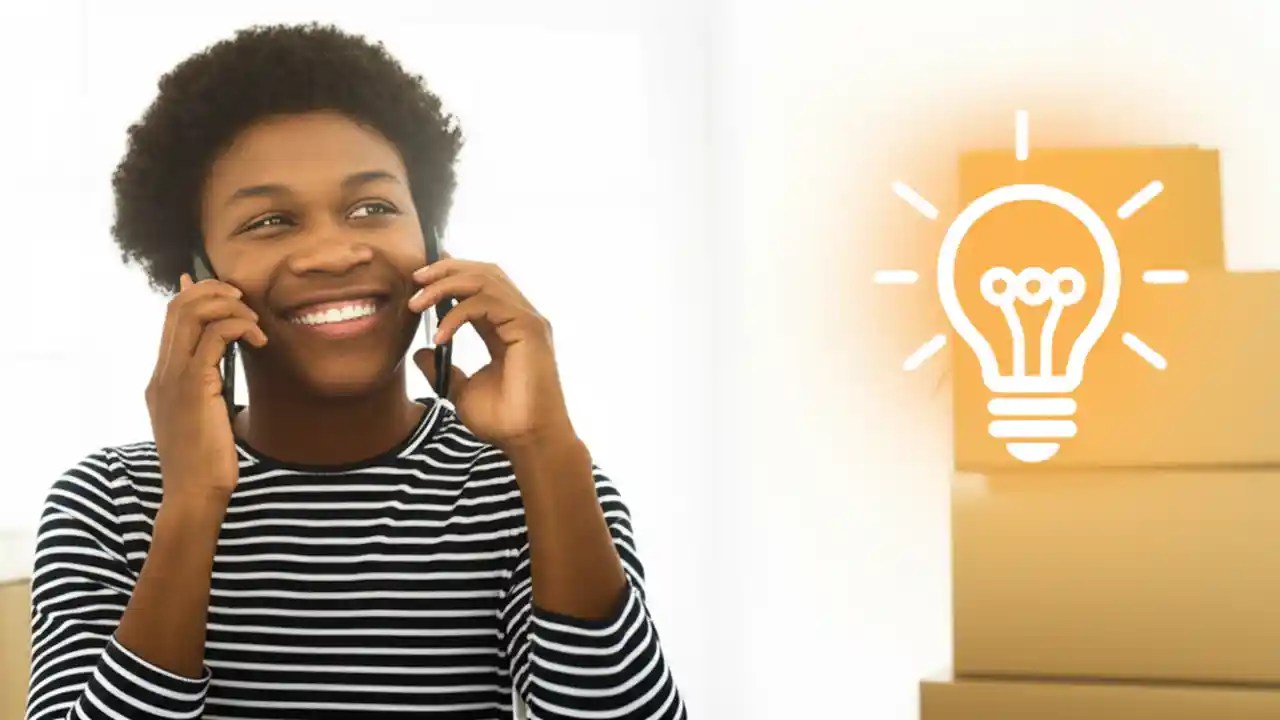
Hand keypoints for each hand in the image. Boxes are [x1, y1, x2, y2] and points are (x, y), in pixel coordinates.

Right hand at [145, 273, 266, 505]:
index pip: (170, 319)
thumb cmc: (205, 462)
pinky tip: (259, 341)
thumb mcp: (202, 417)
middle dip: (215, 291)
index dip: (196, 294)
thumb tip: (221, 366)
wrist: (194, 493)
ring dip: (230, 307)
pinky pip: (214, 337)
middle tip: (246, 302)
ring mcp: (173, 378)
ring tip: (255, 325)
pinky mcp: (194, 387)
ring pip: (192, 314)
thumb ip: (207, 388)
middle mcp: (162, 373)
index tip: (226, 292)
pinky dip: (239, 327)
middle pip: (178, 306)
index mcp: (161, 379)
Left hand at [408, 256, 575, 452]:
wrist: (526, 440)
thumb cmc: (503, 421)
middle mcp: (520, 317)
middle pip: (484, 271)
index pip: (479, 285)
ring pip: (485, 280)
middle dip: (446, 269)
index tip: (418, 281)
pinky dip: (458, 314)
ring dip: (446, 285)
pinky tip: (440, 335)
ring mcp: (527, 320)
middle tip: (415, 278)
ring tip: (417, 302)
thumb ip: (442, 367)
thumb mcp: (460, 390)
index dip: (449, 276)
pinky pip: (488, 304)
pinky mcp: (530, 328)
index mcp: (506, 327)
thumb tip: (420, 352)